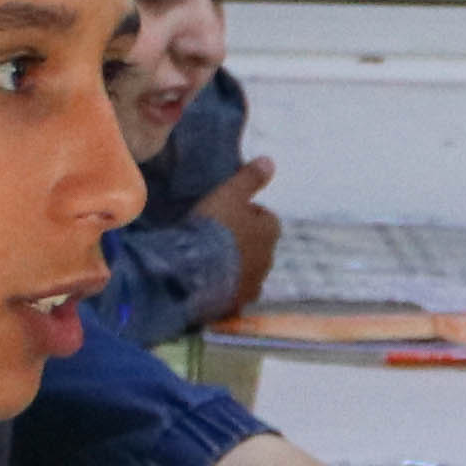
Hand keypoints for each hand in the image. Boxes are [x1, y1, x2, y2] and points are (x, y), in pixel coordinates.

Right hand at [187, 156, 280, 312]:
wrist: (195, 268)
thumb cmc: (214, 226)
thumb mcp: (229, 194)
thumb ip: (250, 178)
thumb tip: (270, 161)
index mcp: (270, 231)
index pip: (266, 218)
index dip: (246, 214)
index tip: (226, 213)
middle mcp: (268, 260)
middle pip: (258, 247)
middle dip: (242, 242)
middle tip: (214, 236)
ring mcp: (253, 284)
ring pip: (247, 271)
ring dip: (233, 266)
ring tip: (207, 260)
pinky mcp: (236, 304)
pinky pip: (232, 294)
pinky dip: (223, 289)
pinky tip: (205, 283)